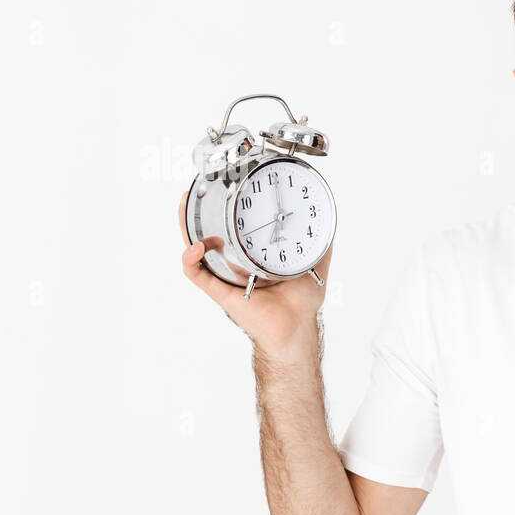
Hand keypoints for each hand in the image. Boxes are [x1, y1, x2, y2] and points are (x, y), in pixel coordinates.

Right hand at [178, 189, 332, 358]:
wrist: (297, 328)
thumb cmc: (302, 301)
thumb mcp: (314, 264)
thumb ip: (321, 244)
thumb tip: (330, 223)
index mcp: (253, 255)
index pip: (234, 227)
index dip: (226, 208)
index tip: (225, 186)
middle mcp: (235, 264)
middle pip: (208, 233)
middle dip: (199, 212)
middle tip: (199, 190)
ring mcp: (225, 277)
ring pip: (196, 250)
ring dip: (187, 228)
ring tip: (184, 207)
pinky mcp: (221, 292)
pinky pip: (198, 275)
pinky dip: (191, 261)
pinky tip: (196, 247)